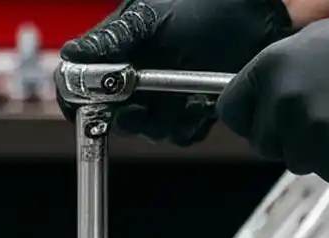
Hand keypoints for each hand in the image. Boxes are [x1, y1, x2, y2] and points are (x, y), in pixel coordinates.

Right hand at [60, 0, 291, 144]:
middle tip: (138, 106)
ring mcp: (166, 97)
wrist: (255, 14)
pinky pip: (183, 134)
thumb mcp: (150, 15)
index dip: (79, 101)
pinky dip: (191, 124)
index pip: (81, 86)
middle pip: (115, 118)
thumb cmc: (205, 5)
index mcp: (119, 54)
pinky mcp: (194, 111)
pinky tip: (201, 103)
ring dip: (165, 121)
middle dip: (128, 118)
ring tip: (184, 98)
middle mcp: (138, 79)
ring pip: (150, 131)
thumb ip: (113, 38)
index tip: (90, 106)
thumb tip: (73, 55)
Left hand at [217, 2, 328, 183]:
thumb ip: (273, 79)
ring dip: (317, 150)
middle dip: (286, 137)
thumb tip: (253, 105)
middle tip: (318, 116)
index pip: (232, 112)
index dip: (251, 119)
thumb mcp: (306, 47)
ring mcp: (313, 130)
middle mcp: (286, 100)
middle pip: (262, 144)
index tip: (264, 121)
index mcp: (271, 68)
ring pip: (296, 162)